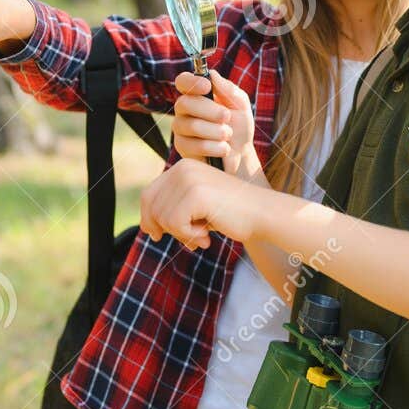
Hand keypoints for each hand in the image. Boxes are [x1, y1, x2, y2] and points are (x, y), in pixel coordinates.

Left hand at [139, 158, 265, 250]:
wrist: (262, 214)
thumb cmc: (231, 214)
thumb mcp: (197, 208)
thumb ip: (174, 210)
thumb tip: (146, 226)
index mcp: (182, 167)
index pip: (149, 194)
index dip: (148, 218)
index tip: (157, 235)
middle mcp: (182, 168)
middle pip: (151, 206)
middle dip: (165, 229)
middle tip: (188, 241)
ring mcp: (188, 179)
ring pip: (162, 218)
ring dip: (181, 234)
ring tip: (203, 237)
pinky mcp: (195, 193)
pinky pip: (175, 224)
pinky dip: (189, 236)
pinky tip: (207, 236)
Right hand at [171, 70, 260, 179]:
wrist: (241, 154)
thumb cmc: (239, 126)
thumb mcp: (240, 104)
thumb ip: (228, 89)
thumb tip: (212, 75)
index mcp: (196, 94)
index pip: (183, 81)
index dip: (191, 81)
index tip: (207, 86)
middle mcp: (184, 109)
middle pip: (185, 103)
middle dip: (210, 111)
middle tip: (227, 117)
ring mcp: (181, 128)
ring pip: (191, 125)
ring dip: (216, 131)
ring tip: (228, 135)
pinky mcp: (182, 147)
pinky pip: (195, 145)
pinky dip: (216, 147)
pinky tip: (224, 148)